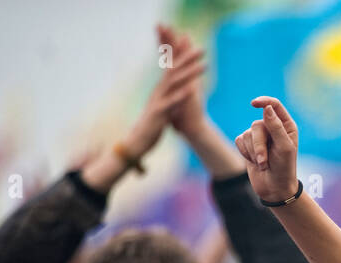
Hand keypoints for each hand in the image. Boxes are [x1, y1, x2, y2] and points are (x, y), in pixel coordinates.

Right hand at [122, 28, 206, 159]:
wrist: (136, 142)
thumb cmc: (151, 124)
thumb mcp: (163, 106)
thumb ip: (171, 96)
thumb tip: (180, 89)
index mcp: (161, 89)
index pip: (172, 68)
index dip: (180, 55)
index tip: (190, 41)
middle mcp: (159, 91)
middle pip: (174, 70)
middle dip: (188, 58)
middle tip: (202, 49)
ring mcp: (158, 101)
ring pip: (174, 84)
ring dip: (189, 74)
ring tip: (203, 66)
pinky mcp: (158, 114)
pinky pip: (170, 104)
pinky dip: (179, 97)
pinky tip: (189, 90)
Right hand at [234, 96, 299, 202]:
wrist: (274, 189)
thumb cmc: (284, 168)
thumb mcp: (284, 148)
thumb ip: (276, 127)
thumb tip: (267, 108)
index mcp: (286, 126)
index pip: (274, 106)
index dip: (264, 102)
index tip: (254, 104)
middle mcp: (272, 128)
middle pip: (256, 125)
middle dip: (258, 144)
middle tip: (264, 161)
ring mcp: (259, 136)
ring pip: (247, 134)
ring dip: (253, 152)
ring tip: (263, 164)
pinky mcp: (248, 145)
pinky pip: (239, 140)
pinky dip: (245, 153)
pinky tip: (254, 162)